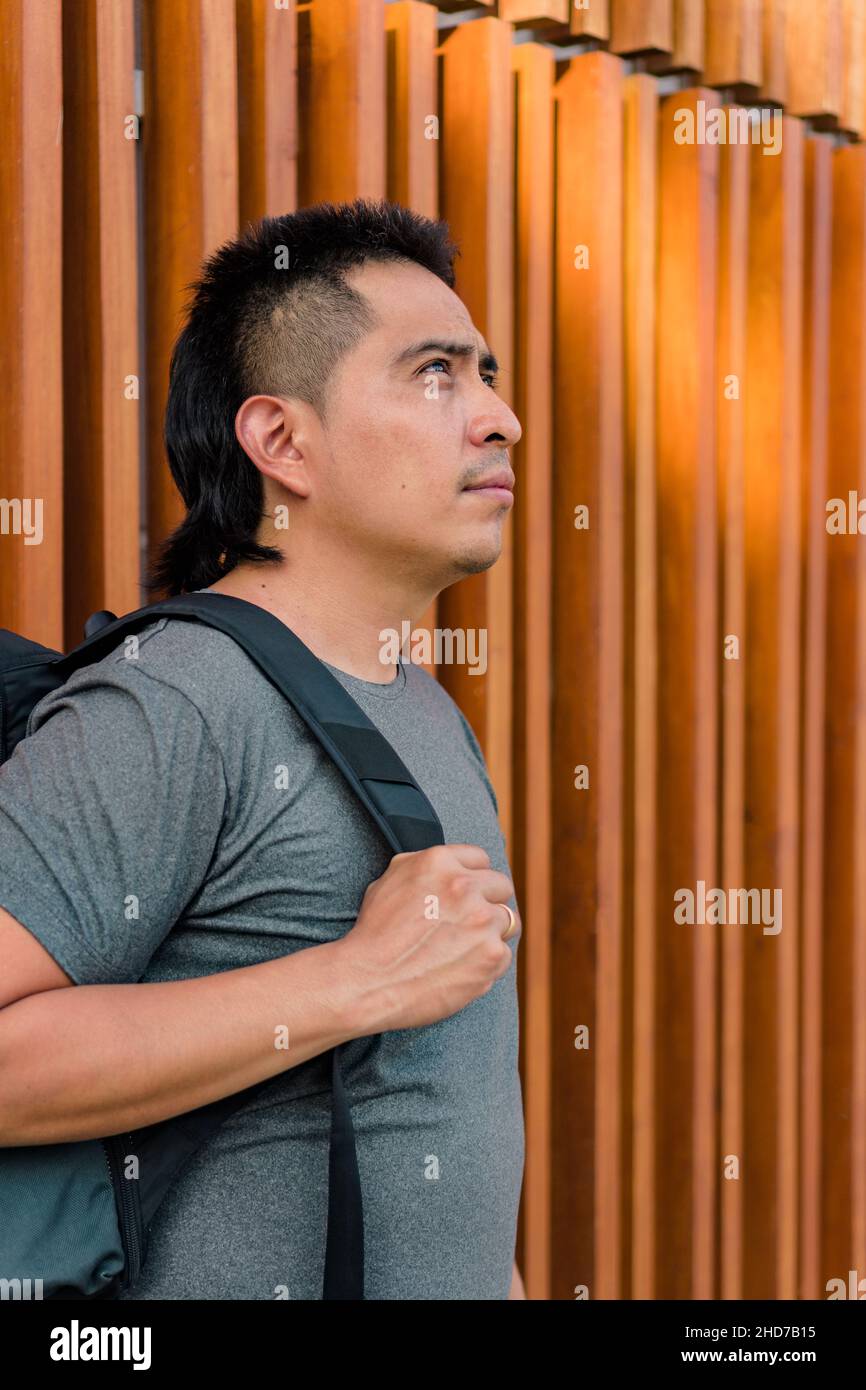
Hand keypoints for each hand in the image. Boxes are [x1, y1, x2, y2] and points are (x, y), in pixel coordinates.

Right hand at [340, 843, 516, 1031]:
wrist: (368, 982)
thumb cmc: (374, 934)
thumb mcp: (390, 880)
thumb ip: (424, 865)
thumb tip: (450, 866)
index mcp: (440, 862)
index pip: (481, 859)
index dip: (473, 878)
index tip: (467, 894)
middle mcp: (465, 886)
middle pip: (501, 887)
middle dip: (488, 902)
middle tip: (468, 922)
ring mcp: (483, 921)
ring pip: (508, 921)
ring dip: (490, 933)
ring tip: (462, 948)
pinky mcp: (492, 955)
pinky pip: (504, 954)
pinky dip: (487, 963)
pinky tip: (461, 968)